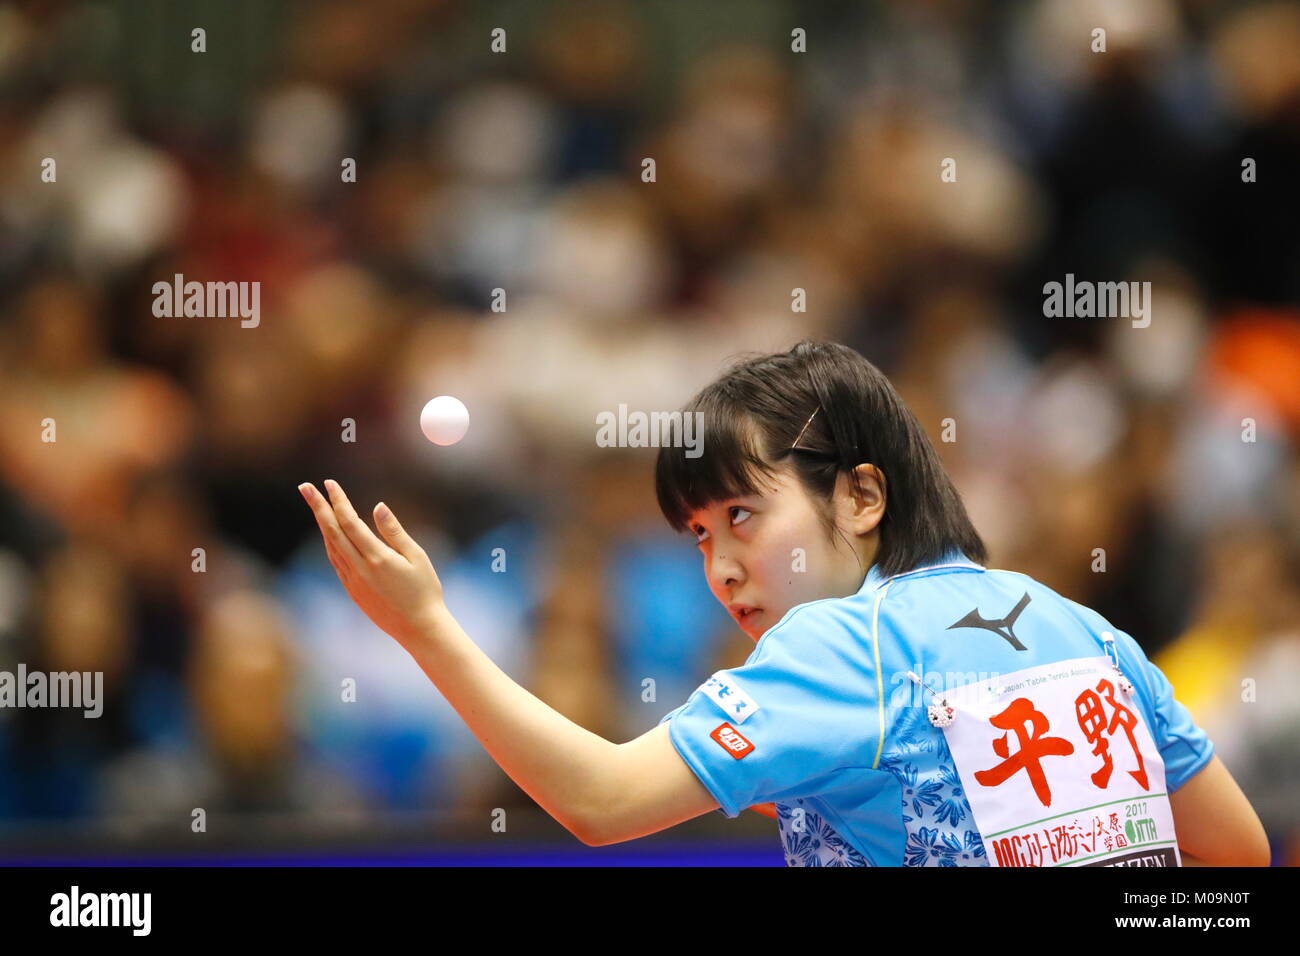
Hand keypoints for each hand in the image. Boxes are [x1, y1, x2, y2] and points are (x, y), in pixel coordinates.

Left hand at [298, 478, 445, 647]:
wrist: (418, 628)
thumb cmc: (424, 590)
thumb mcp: (417, 556)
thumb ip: (394, 531)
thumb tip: (377, 507)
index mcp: (378, 558)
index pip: (350, 522)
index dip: (338, 501)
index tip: (329, 483)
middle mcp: (360, 569)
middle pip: (332, 532)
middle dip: (318, 507)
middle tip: (305, 487)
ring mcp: (353, 582)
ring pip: (331, 547)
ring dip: (322, 524)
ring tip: (316, 505)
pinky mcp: (353, 592)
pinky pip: (336, 562)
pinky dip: (330, 543)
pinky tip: (330, 534)